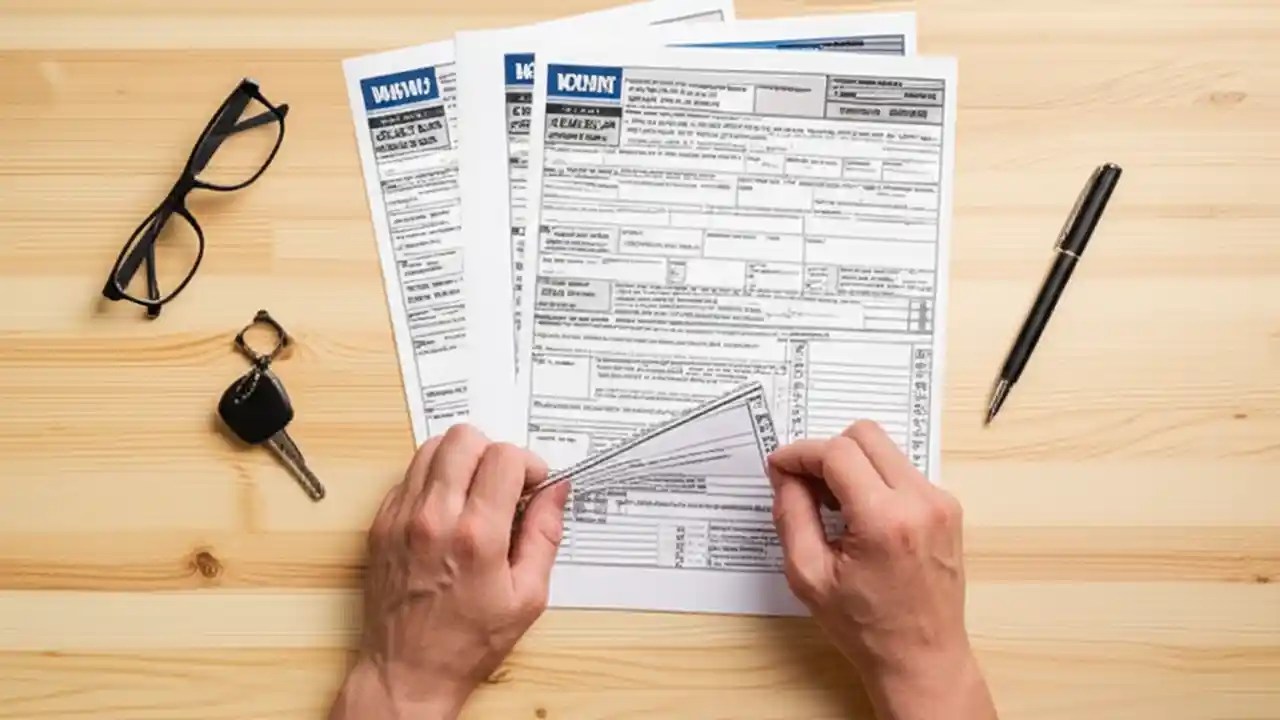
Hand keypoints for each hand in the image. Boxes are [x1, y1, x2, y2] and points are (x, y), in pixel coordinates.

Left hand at [330, 425, 569, 719]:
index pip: (504, 456)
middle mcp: (433, 519)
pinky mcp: (380, 524)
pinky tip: (447, 511)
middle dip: (493, 452)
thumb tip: (556, 491)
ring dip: (461, 460)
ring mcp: (401, 518)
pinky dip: (433, 482)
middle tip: (503, 483)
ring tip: (474, 493)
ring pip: (432, 447)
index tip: (532, 485)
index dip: (528, 463)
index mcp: (476, 537)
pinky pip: (409, 476)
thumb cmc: (467, 643)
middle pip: (465, 438)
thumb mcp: (527, 597)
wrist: (408, 672)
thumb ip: (545, 535)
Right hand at [768, 421, 995, 719]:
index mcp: (885, 521)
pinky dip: (873, 480)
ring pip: (884, 449)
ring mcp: (940, 502)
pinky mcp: (948, 508)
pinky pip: (901, 471)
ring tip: (832, 506)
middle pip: (864, 435)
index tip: (779, 468)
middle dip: (826, 452)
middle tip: (805, 485)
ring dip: (851, 465)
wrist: (922, 658)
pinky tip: (859, 516)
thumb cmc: (864, 627)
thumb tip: (785, 473)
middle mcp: (920, 502)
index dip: (800, 454)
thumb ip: (792, 514)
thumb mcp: (808, 575)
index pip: (837, 453)